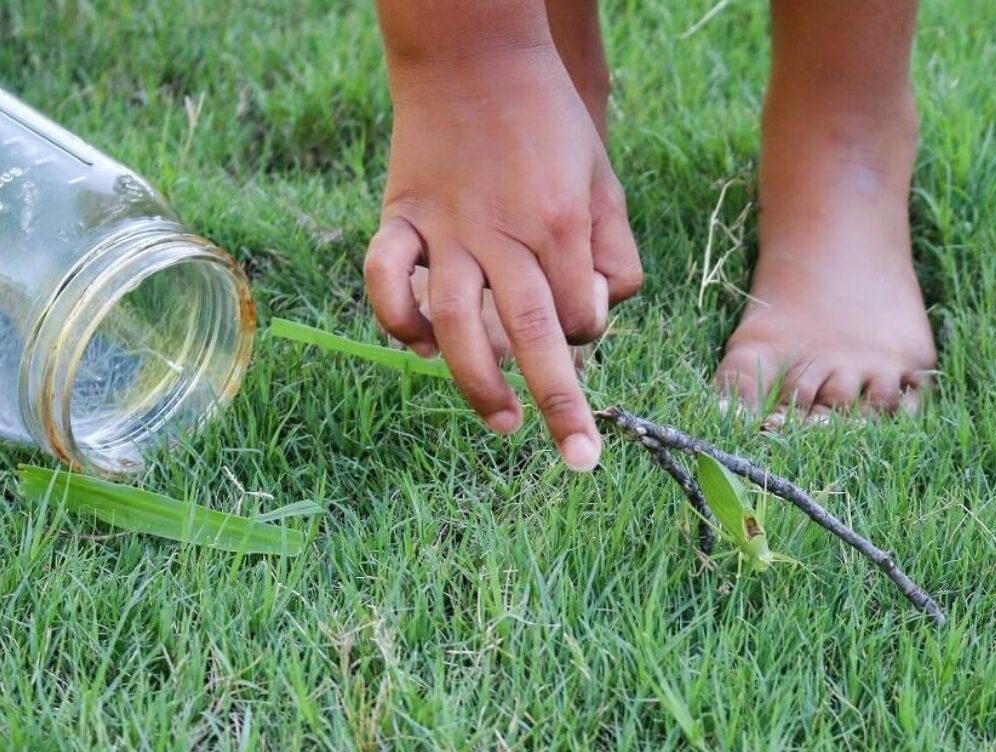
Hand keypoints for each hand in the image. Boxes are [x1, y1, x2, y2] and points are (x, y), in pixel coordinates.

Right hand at [364, 47, 641, 471]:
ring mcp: (446, 228)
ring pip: (454, 323)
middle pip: (532, 337)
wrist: (474, 49)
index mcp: (559, 225)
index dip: (587, 338)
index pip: (580, 314)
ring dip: (477, 381)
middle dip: (559, 404)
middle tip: (578, 458)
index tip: (582, 339)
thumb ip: (610, 248)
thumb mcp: (601, 175)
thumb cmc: (547, 118)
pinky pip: (386, 279)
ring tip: (502, 422)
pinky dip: (394, 317)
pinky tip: (414, 347)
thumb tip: (596, 312)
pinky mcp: (401, 215)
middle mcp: (503, 235)